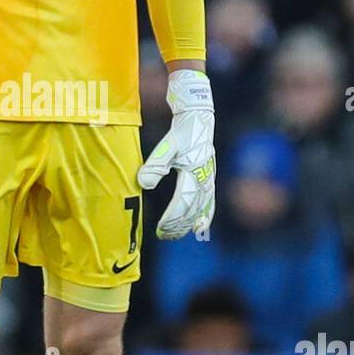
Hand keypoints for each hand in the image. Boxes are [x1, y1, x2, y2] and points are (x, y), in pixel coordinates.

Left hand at [137, 69, 215, 239]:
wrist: (199, 118)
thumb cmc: (183, 131)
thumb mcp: (167, 146)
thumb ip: (156, 165)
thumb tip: (143, 184)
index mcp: (194, 172)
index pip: (182, 203)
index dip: (172, 219)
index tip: (160, 229)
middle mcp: (204, 179)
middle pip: (192, 209)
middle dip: (179, 225)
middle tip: (165, 235)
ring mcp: (209, 180)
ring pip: (202, 208)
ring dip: (190, 223)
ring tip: (181, 235)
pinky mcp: (210, 178)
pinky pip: (210, 202)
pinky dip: (206, 216)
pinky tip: (201, 227)